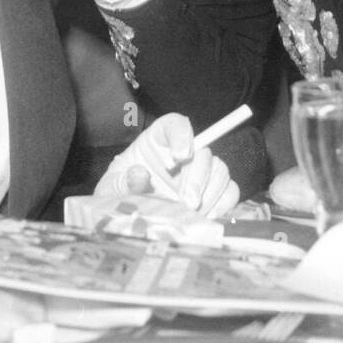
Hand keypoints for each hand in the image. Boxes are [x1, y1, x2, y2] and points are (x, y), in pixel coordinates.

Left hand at [96, 113, 239, 217]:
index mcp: (158, 140)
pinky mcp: (211, 193)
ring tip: (195, 214)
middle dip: (197, 176)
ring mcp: (199, 173)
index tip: (179, 157)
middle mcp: (183, 152)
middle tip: (188, 202)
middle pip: (203, 150)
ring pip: (220, 170)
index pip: (176, 124)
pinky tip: (208, 218)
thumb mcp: (112, 186)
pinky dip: (224, 204)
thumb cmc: (119, 192)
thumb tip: (139, 174)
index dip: (182, 135)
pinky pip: (230, 192)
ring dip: (211, 192)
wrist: (129, 214)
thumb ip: (124, 180)